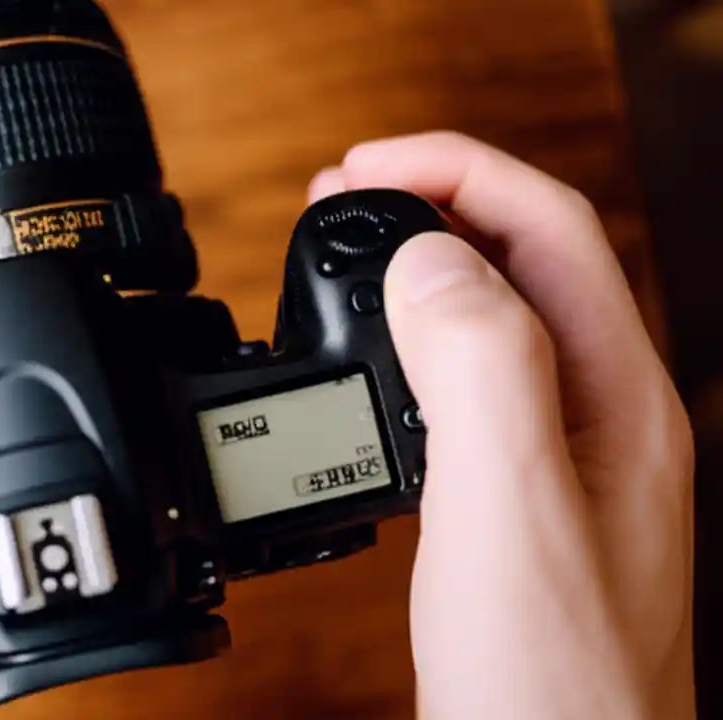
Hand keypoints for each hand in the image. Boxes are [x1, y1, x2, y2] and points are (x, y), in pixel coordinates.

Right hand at [309, 132, 693, 717]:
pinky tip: (364, 361)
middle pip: (523, 255)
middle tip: (336, 195)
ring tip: (342, 249)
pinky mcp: (508, 492)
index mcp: (612, 398)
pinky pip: (459, 378)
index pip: (548, 228)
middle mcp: (594, 414)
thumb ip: (478, 367)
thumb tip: (431, 260)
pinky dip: (403, 340)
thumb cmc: (547, 684)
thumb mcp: (508, 509)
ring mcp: (555, 454)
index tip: (358, 169)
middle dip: (429, 200)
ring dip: (415, 263)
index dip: (454, 173)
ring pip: (488, 312)